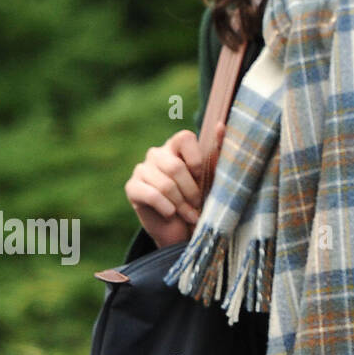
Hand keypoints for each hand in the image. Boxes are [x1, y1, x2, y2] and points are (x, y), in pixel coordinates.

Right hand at [124, 123, 223, 248]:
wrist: (181, 228)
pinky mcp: (132, 187)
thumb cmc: (199, 198)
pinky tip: (171, 213)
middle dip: (191, 190)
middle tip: (197, 204)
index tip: (202, 177)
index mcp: (176, 145)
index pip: (185, 138)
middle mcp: (157, 153)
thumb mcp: (212, 176)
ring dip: (181, 203)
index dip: (196, 160)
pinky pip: (151, 195)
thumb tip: (221, 126)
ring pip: (165, 184)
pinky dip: (166, 207)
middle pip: (175, 167)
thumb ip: (218, 151)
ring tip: (188, 214)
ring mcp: (142, 169)